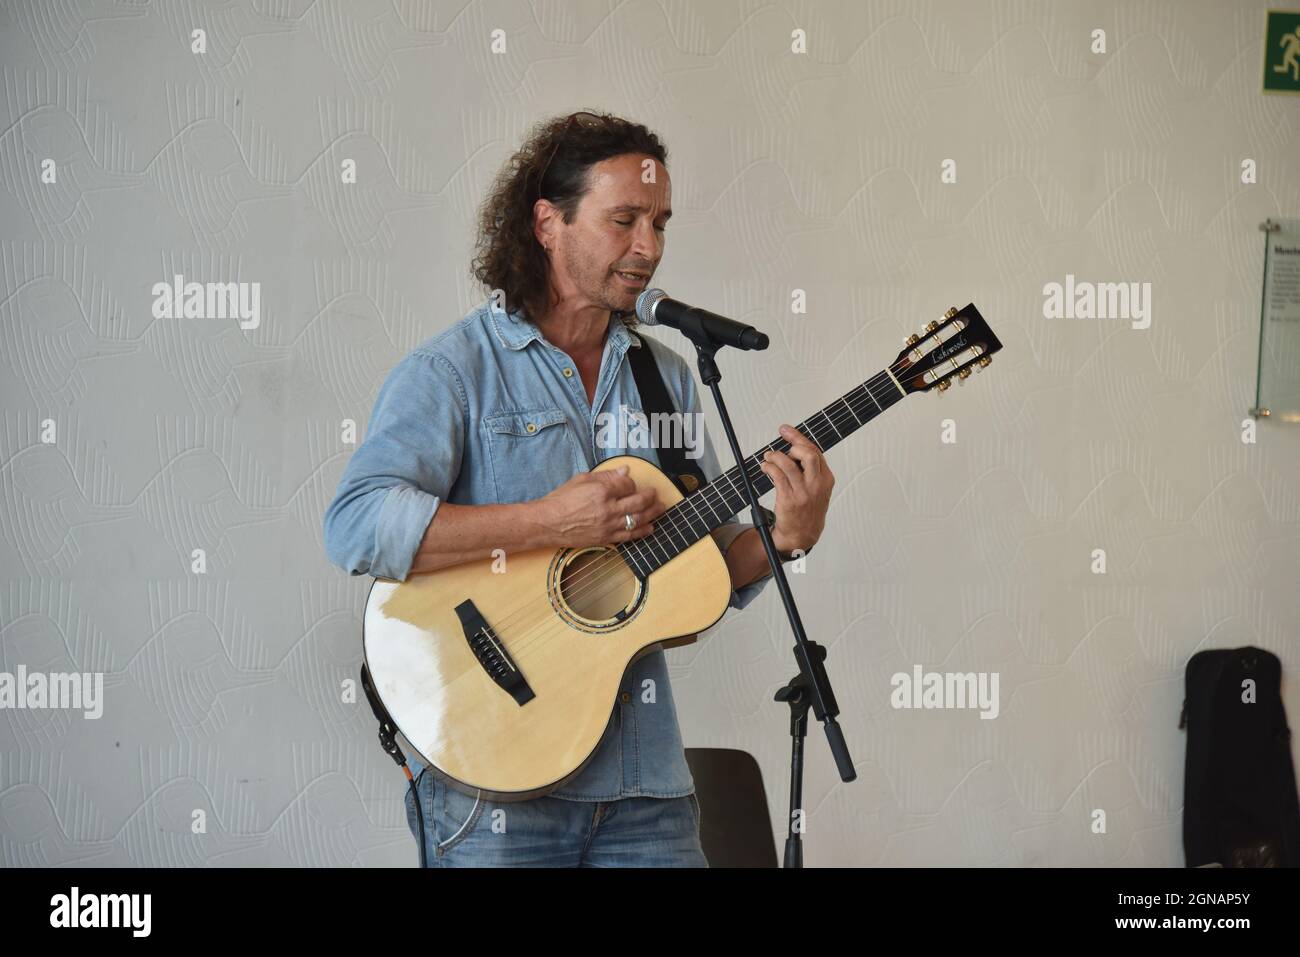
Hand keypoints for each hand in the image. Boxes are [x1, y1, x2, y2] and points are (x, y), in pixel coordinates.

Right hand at [536, 466, 664, 547]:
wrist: (548, 523)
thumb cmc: (561, 500)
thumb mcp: (581, 479)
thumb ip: (605, 476)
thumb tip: (624, 471)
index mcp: (601, 490)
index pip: (627, 484)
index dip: (631, 483)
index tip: (629, 484)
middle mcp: (608, 508)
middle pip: (639, 501)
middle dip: (651, 497)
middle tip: (656, 494)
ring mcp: (608, 525)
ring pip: (638, 518)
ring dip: (653, 513)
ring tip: (661, 508)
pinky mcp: (606, 538)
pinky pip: (630, 535)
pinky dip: (643, 531)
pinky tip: (651, 527)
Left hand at [759, 425, 833, 554]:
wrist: (803, 535)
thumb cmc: (808, 508)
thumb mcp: (818, 488)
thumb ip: (811, 470)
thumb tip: (794, 446)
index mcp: (826, 479)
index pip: (815, 452)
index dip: (798, 438)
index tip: (785, 430)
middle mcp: (817, 485)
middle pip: (808, 455)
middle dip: (792, 444)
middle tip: (781, 447)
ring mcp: (803, 493)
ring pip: (788, 464)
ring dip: (775, 457)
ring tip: (768, 457)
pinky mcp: (789, 500)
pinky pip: (777, 476)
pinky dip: (769, 467)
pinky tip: (766, 467)